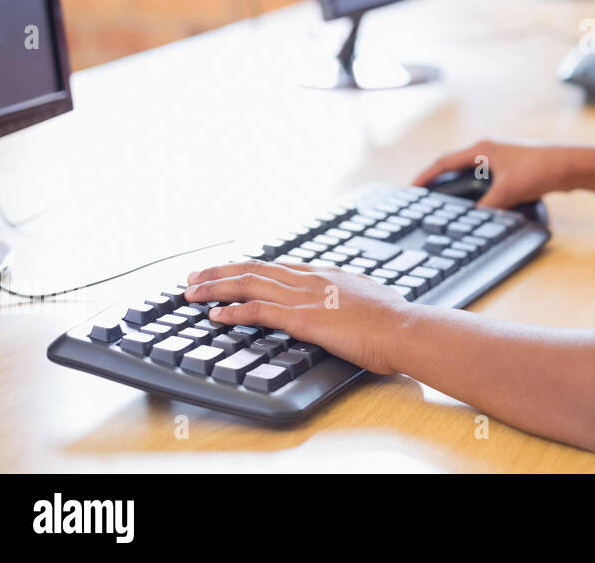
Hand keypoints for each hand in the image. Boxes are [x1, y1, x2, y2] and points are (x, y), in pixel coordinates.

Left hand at [183, 260, 409, 373]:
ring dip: (216, 287)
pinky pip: (257, 311)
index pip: (278, 267)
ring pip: (249, 285)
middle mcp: (311, 280)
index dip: (250, 268)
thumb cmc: (394, 320)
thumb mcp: (371, 299)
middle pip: (256, 270)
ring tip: (191, 290)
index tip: (229, 271)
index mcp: (327, 275)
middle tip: (194, 276)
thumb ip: (354, 298)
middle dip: (221, 272)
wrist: (402, 327)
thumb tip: (356, 301)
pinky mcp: (302, 318)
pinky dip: (233, 311)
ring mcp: (305, 297)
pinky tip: (215, 314)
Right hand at [411, 138, 575, 209]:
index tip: (412, 188)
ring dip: (458, 186)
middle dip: (438, 181)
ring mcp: (500, 159)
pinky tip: (476, 205)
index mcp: (482, 150)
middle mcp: (488, 150)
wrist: (570, 166)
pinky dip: (475, 191)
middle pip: (454, 166)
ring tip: (445, 204)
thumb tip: (472, 221)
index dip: (426, 176)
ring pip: (470, 174)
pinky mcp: (511, 169)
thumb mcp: (508, 191)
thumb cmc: (540, 169)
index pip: (445, 162)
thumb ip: (487, 206)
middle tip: (424, 197)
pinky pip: (485, 180)